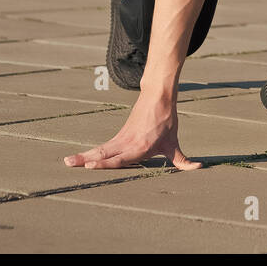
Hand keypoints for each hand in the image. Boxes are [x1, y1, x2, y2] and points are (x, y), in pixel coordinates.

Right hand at [63, 91, 202, 170]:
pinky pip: (103, 147)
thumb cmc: (166, 122)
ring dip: (83, 156)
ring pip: (100, 150)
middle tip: (69, 164)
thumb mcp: (174, 143)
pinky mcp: (119, 136)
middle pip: (104, 153)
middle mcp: (128, 143)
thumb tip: (199, 167)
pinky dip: (90, 153)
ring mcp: (121, 139)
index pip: (120, 158)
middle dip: (87, 160)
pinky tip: (80, 159)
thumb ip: (183, 160)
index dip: (105, 163)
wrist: (158, 98)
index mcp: (140, 147)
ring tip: (67, 161)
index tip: (90, 165)